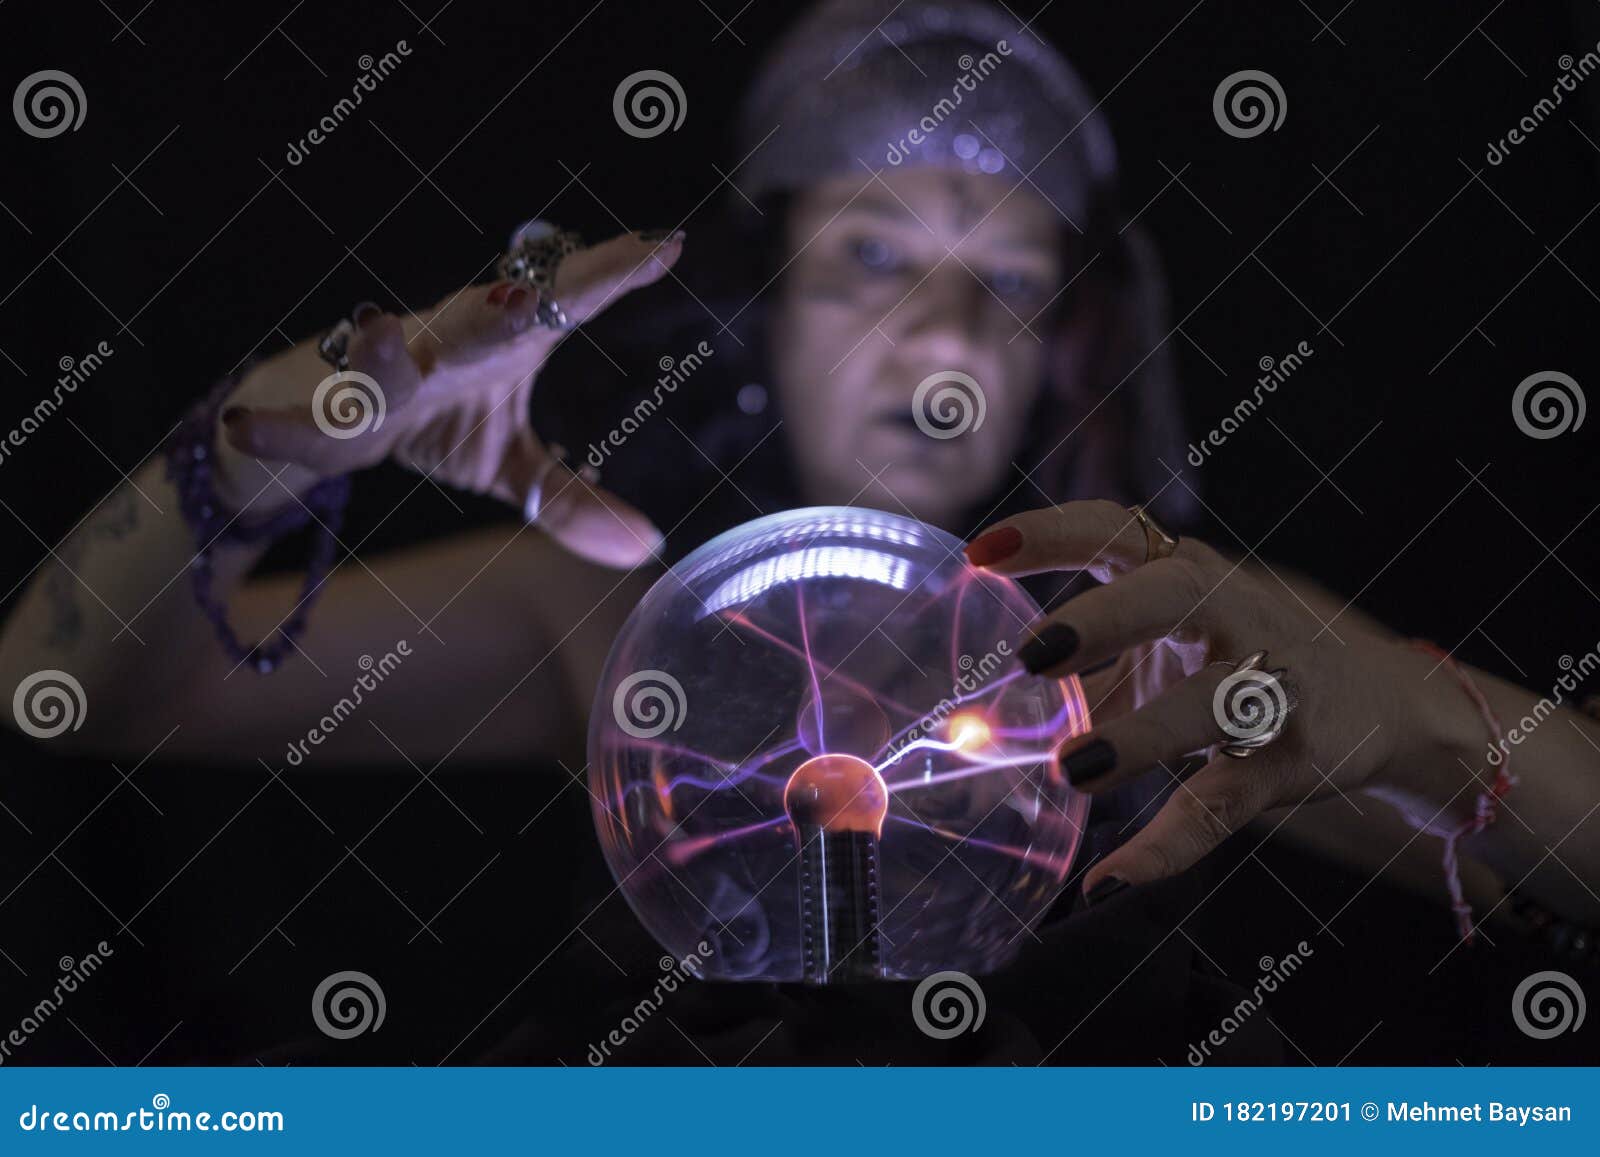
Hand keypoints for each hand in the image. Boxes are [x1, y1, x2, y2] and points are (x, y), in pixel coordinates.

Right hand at [214, 230, 683, 567]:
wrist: (333, 417)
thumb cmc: (440, 420)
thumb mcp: (511, 465)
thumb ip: (572, 500)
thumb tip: (648, 546)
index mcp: (501, 340)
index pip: (564, 303)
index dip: (612, 276)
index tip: (667, 245)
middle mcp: (444, 343)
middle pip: (481, 317)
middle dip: (511, 302)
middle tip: (539, 287)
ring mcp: (380, 375)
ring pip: (379, 364)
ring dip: (376, 352)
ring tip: (374, 326)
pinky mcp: (321, 412)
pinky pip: (299, 426)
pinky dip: (275, 430)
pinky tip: (240, 426)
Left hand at [964, 500, 1452, 896]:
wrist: (1382, 698)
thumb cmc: (1239, 654)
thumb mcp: (1164, 640)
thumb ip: (1084, 666)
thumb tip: (977, 720)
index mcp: (1184, 573)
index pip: (1116, 531)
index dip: (1052, 534)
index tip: (982, 553)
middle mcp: (1231, 611)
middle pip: (1174, 593)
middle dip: (1105, 617)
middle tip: (1034, 653)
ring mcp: (1269, 682)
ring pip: (1213, 699)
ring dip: (1143, 733)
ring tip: (1077, 769)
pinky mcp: (1290, 758)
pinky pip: (1226, 802)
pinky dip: (1169, 846)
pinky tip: (1116, 877)